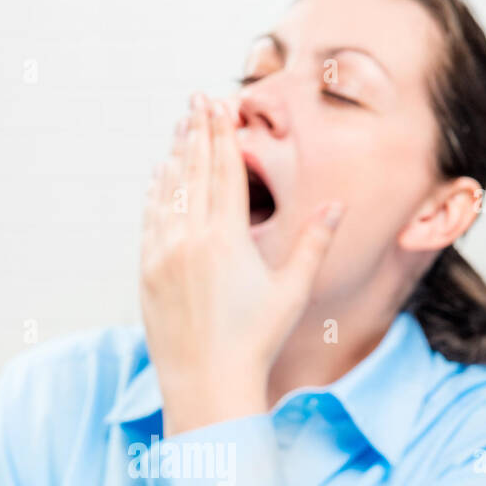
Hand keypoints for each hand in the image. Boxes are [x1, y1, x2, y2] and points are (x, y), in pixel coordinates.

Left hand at [140, 93, 342, 436]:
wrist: (207, 385)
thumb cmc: (256, 342)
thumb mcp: (292, 292)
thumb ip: (314, 242)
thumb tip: (339, 204)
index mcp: (227, 239)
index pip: (224, 171)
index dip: (222, 133)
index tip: (218, 104)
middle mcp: (190, 240)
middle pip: (194, 172)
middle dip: (197, 132)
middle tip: (196, 100)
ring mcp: (163, 255)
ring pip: (168, 192)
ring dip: (176, 157)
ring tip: (181, 128)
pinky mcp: (147, 274)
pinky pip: (151, 220)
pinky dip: (157, 193)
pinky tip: (161, 176)